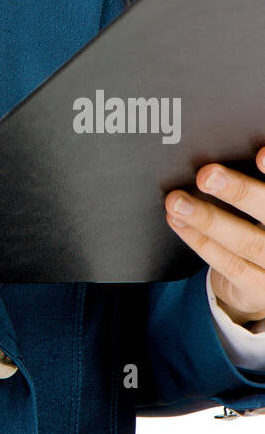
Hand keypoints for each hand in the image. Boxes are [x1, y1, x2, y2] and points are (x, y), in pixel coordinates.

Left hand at [164, 143, 264, 325]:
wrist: (264, 279)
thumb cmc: (260, 225)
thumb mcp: (259, 200)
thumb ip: (251, 182)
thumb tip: (238, 144)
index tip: (259, 154)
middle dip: (239, 192)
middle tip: (207, 175)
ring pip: (245, 242)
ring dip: (208, 219)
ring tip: (177, 201)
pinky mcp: (258, 289)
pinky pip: (229, 265)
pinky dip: (200, 241)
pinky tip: (179, 223)